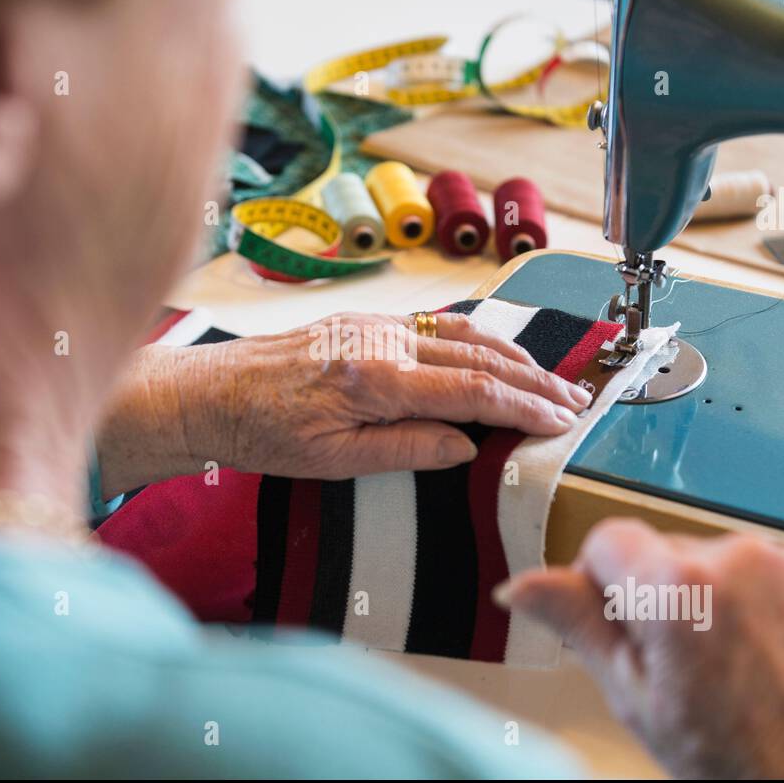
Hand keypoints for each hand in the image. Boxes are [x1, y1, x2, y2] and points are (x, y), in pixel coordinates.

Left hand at [95, 311, 590, 493]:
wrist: (206, 394)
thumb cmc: (259, 433)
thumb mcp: (331, 461)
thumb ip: (406, 448)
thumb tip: (468, 444)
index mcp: (375, 379)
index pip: (472, 391)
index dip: (524, 406)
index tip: (561, 420)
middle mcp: (381, 341)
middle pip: (479, 357)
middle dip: (534, 380)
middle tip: (577, 401)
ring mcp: (373, 325)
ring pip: (462, 334)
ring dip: (514, 355)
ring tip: (551, 379)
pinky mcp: (363, 321)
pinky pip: (435, 325)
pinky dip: (477, 339)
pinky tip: (496, 351)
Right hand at [496, 518, 783, 778]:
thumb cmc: (738, 761)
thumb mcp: (634, 699)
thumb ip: (577, 626)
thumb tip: (523, 587)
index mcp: (676, 587)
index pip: (605, 538)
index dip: (596, 581)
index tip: (610, 621)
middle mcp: (732, 558)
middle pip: (657, 548)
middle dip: (651, 594)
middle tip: (668, 663)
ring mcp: (781, 563)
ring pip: (706, 558)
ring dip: (701, 595)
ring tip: (718, 664)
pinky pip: (755, 568)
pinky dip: (746, 600)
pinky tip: (753, 654)